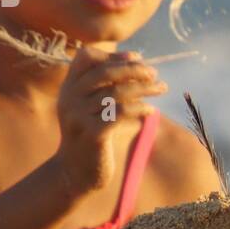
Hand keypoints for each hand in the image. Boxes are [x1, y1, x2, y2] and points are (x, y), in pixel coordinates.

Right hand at [53, 47, 166, 194]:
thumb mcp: (91, 107)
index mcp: (68, 87)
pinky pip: (120, 113)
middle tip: (154, 73)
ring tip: (161, 88)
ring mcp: (78, 116)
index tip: (136, 58)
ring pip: (117, 93)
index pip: (85, 57)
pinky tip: (150, 111)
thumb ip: (106, 85)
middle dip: (133, 69)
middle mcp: (69, 98)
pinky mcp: (92, 134)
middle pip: (104, 73)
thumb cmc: (90, 135)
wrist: (75, 172)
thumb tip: (136, 59)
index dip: (112, 55)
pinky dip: (139, 108)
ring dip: (144, 88)